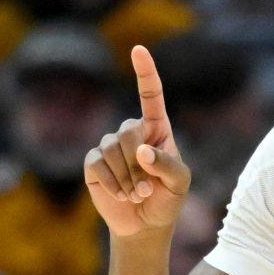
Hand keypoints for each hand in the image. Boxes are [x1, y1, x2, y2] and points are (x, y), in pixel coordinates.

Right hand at [84, 46, 193, 239]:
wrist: (145, 225)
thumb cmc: (167, 199)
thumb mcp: (179, 183)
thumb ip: (167, 164)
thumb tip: (141, 151)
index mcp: (157, 129)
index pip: (150, 95)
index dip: (145, 72)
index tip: (138, 49)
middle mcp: (131, 133)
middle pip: (128, 132)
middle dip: (138, 164)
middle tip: (147, 187)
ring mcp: (110, 146)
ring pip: (112, 150)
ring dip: (127, 178)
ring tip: (137, 194)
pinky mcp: (94, 163)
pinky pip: (98, 164)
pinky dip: (112, 183)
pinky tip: (122, 195)